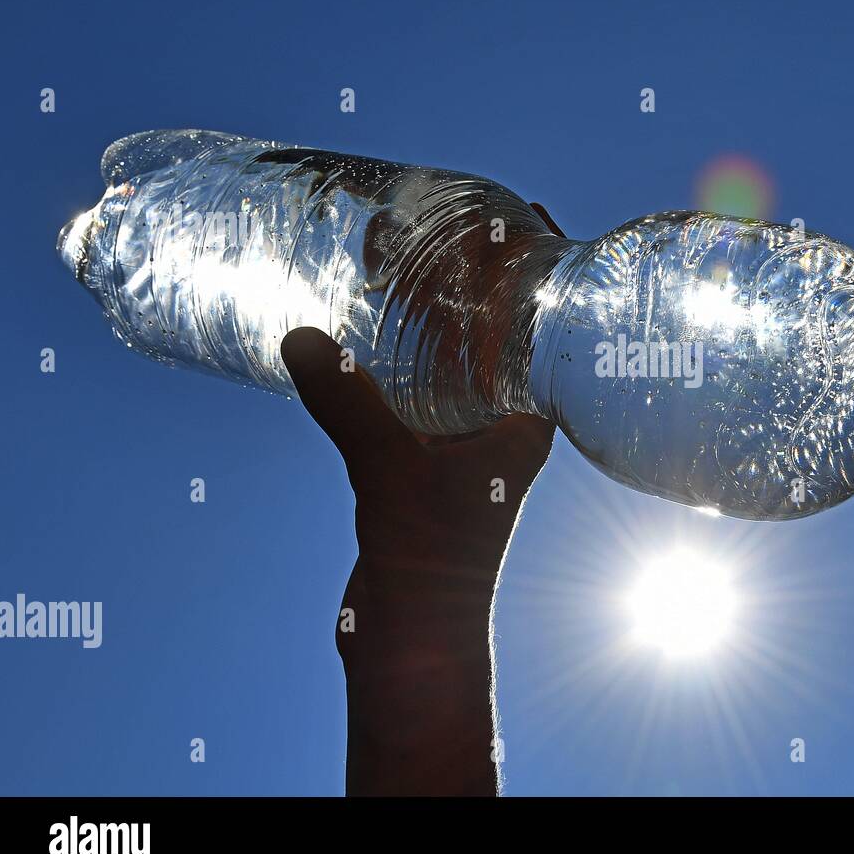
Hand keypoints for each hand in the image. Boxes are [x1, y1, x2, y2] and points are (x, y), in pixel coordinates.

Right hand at [280, 203, 560, 795]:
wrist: (412, 644)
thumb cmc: (432, 568)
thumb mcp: (391, 473)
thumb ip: (350, 405)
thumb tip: (298, 336)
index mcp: (530, 422)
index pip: (554, 325)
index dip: (543, 268)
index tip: (520, 209)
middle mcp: (508, 425)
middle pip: (505, 331)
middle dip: (480, 279)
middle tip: (442, 220)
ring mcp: (468, 442)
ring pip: (458, 358)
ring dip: (438, 315)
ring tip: (403, 258)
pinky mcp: (427, 460)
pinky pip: (418, 387)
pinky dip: (399, 355)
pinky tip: (366, 330)